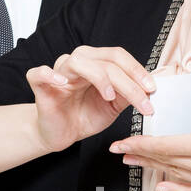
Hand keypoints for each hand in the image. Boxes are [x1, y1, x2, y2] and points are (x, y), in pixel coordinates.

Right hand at [26, 45, 156, 153]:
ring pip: (78, 62)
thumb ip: (126, 94)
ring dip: (100, 77)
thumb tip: (147, 87)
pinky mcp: (40, 86)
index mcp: (95, 64)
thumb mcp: (112, 107)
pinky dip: (50, 75)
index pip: (117, 56)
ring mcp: (58, 73)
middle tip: (143, 102)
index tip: (152, 89)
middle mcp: (77, 63)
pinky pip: (39, 73)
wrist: (61, 135)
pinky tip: (63, 84)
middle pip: (104, 60)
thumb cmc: (84, 116)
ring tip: (110, 96)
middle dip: (128, 81)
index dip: (136, 70)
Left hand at [107, 45, 190, 190]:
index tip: (120, 142)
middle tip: (118, 151)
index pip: (164, 144)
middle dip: (139, 154)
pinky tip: (162, 188)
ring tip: (132, 164)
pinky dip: (174, 189)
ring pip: (174, 175)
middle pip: (164, 160)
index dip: (140, 143)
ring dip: (151, 168)